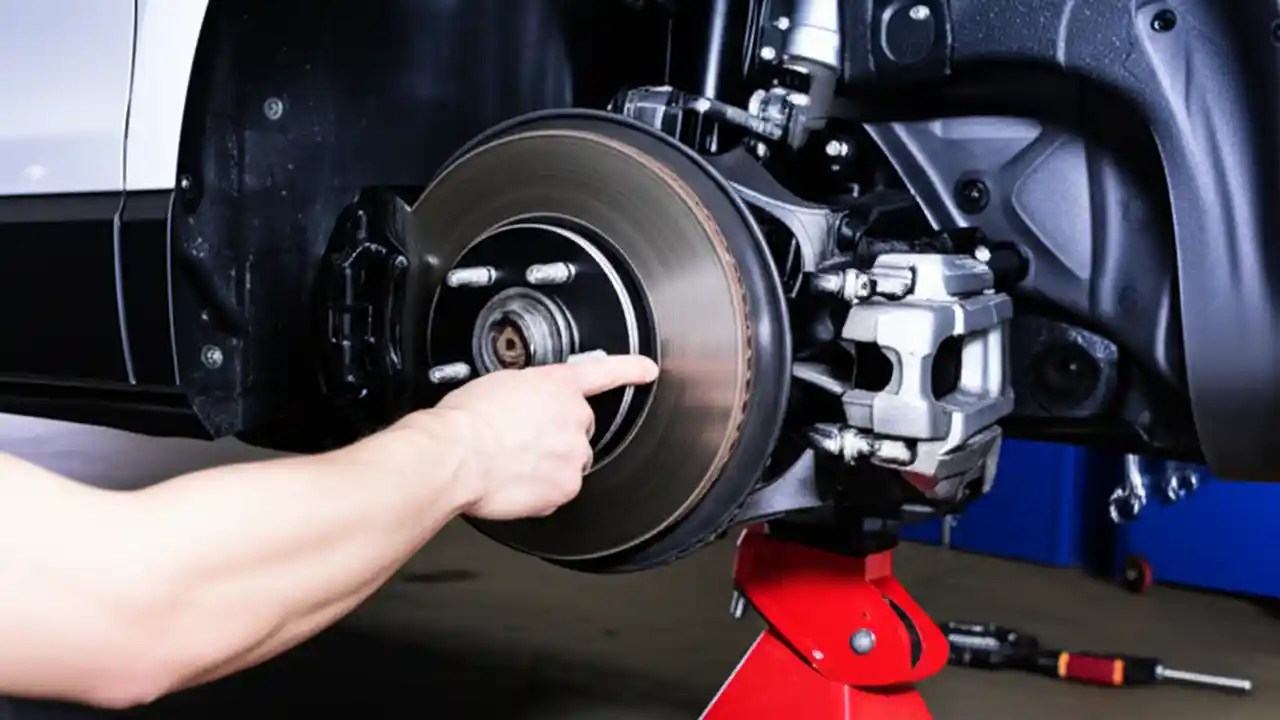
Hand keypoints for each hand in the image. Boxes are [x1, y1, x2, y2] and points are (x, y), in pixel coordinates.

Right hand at [432, 355, 659, 520]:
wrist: (455, 455)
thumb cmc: (466, 420)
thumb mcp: (500, 385)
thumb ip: (529, 392)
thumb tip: (530, 406)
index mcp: (558, 385)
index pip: (604, 372)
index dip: (630, 370)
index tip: (648, 370)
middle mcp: (574, 417)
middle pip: (579, 428)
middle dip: (557, 434)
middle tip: (522, 441)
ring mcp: (574, 455)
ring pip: (570, 461)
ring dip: (550, 462)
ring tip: (513, 462)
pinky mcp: (565, 487)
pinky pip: (558, 490)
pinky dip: (540, 490)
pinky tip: (515, 481)